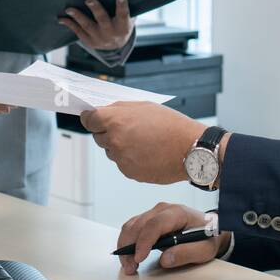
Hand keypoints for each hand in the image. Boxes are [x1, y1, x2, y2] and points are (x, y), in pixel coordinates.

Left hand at [58, 0, 132, 50]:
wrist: (116, 46)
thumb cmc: (121, 25)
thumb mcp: (127, 19)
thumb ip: (123, 8)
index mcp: (123, 26)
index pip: (123, 14)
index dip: (122, 5)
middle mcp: (111, 33)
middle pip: (102, 19)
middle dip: (96, 9)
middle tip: (88, 0)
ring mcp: (99, 38)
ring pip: (87, 26)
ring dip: (78, 16)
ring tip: (69, 9)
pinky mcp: (89, 41)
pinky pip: (78, 31)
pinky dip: (70, 24)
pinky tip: (62, 18)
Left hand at [80, 102, 205, 183]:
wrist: (190, 150)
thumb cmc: (171, 126)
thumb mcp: (145, 106)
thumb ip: (121, 109)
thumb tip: (104, 111)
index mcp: (116, 121)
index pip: (89, 120)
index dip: (91, 119)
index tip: (93, 119)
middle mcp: (114, 141)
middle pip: (98, 137)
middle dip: (108, 133)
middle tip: (128, 129)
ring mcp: (121, 159)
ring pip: (111, 152)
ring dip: (120, 147)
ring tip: (143, 142)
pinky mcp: (129, 172)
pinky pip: (123, 164)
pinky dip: (131, 159)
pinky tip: (147, 153)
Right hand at [116, 203, 230, 274]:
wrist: (209, 228)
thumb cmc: (207, 237)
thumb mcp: (204, 250)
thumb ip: (186, 254)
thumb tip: (165, 259)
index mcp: (178, 213)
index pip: (155, 224)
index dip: (145, 241)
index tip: (139, 258)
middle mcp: (163, 209)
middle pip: (139, 224)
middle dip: (130, 247)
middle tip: (130, 268)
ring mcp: (154, 213)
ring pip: (132, 226)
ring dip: (125, 245)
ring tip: (129, 265)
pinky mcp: (149, 220)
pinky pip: (132, 228)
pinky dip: (127, 242)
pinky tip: (129, 256)